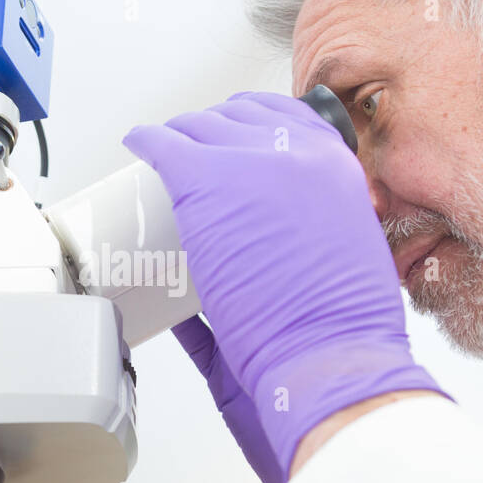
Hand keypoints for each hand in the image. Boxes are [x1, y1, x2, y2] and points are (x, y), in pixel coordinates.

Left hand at [123, 91, 447, 482]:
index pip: (287, 121)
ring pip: (200, 129)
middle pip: (239, 120)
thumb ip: (314, 241)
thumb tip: (283, 239)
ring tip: (163, 153)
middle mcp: (299, 156)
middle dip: (211, 132)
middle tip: (191, 154)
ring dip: (179, 138)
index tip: (233, 139)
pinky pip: (166, 144)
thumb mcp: (344, 262)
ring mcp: (250, 167)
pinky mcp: (206, 185)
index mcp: (338, 172)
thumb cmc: (339, 335)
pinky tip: (139, 143)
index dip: (252, 127)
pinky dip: (147, 139)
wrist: (329, 363)